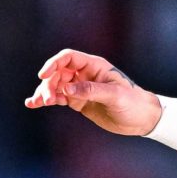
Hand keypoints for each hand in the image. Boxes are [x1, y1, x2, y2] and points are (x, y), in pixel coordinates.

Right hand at [24, 48, 162, 136]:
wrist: (142, 119)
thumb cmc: (133, 103)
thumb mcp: (115, 95)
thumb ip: (90, 90)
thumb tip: (66, 89)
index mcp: (94, 66)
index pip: (68, 58)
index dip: (53, 64)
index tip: (43, 76)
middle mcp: (85, 74)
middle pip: (58, 73)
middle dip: (48, 84)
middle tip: (47, 99)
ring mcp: (80, 88)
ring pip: (55, 86)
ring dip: (44, 93)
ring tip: (37, 103)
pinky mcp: (78, 101)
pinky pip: (58, 98)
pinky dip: (46, 100)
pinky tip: (33, 104)